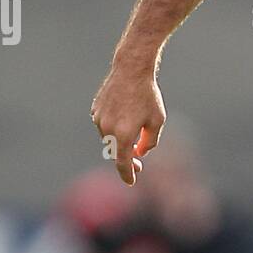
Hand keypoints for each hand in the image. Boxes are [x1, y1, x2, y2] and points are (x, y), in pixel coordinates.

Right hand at [90, 63, 165, 185]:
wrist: (131, 70)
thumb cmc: (148, 96)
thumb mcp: (157, 121)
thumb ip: (149, 142)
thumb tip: (138, 153)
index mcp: (123, 134)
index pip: (122, 163)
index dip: (127, 174)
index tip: (131, 182)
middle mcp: (107, 129)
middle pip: (116, 152)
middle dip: (126, 159)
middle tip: (138, 163)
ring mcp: (98, 119)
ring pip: (109, 139)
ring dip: (120, 140)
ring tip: (135, 127)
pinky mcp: (95, 110)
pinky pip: (104, 126)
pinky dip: (114, 127)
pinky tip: (125, 115)